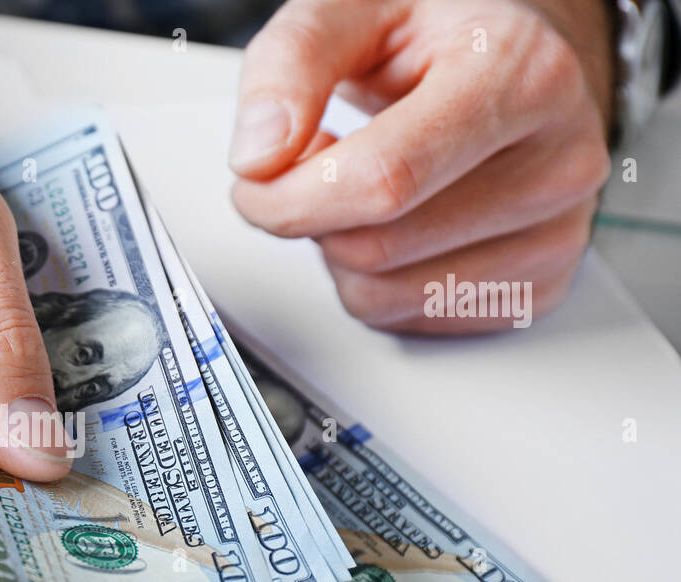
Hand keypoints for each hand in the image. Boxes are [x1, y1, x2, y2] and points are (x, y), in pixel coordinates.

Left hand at [228, 0, 613, 332]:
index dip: (291, 197)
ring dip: (340, 252)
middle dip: (312, 216)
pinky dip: (378, 280)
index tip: (254, 182)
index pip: (383, 181)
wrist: (522, 58)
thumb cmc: (443, 31)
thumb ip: (292, 63)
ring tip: (369, 183)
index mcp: (522, 76)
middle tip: (322, 162)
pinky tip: (404, 220)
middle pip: (373, 248)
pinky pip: (406, 318)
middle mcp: (559, 160)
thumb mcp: (355, 7)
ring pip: (380, 296)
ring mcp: (557, 233)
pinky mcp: (538, 287)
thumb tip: (259, 156)